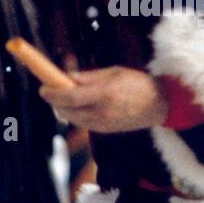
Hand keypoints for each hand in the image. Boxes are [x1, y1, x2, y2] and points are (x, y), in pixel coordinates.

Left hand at [40, 66, 167, 133]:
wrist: (160, 104)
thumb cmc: (137, 83)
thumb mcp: (113, 72)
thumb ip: (88, 76)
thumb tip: (67, 77)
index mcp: (104, 94)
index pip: (69, 97)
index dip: (52, 93)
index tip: (43, 88)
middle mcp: (101, 112)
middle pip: (66, 110)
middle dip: (55, 100)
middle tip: (51, 88)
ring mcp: (103, 124)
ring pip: (72, 118)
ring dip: (64, 107)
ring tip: (65, 95)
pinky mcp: (105, 131)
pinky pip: (82, 123)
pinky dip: (75, 114)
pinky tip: (78, 104)